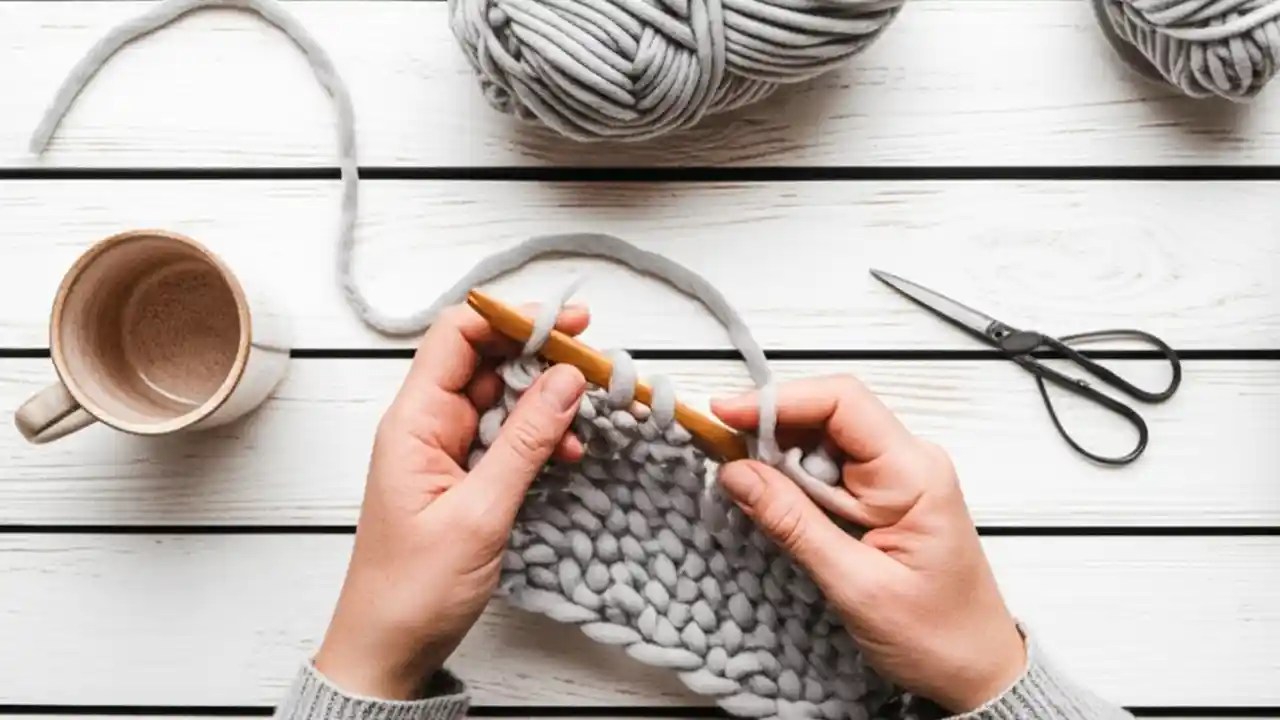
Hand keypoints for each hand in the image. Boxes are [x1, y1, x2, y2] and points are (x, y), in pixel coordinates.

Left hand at [313, 304, 589, 698]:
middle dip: (538, 355)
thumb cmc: (414, 589)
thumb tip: (566, 379)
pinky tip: (566, 451)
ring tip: (584, 418)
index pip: (457, 336)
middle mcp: (427, 425)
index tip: (565, 323)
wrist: (389, 648)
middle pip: (484, 360)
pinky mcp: (463, 475)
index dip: (510, 319)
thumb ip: (526, 441)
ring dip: (545, 401)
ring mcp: (446, 450)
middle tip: (591, 361)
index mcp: (413, 422)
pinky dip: (539, 436)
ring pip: (501, 397)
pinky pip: (506, 435)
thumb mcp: (480, 512)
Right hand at [710, 376, 1025, 712]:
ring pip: (823, 440)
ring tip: (744, 488)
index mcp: (914, 473)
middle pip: (827, 414)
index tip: (725, 415)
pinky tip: (774, 503)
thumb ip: (794, 524)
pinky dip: (795, 480)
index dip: (779, 400)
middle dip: (771, 430)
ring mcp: (897, 476)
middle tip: (722, 458)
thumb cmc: (936, 636)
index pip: (842, 402)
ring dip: (779, 458)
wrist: (977, 670)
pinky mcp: (883, 495)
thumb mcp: (855, 585)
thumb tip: (737, 473)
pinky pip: (830, 468)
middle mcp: (909, 461)